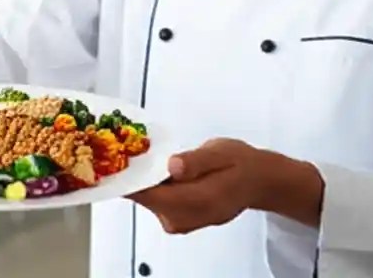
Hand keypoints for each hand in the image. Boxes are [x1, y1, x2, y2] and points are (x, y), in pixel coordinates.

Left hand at [129, 138, 323, 234]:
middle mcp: (184, 219)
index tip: (115, 158)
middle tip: (122, 148)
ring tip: (137, 154)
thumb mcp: (221, 152)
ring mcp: (179, 222)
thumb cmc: (240, 164)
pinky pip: (154, 201)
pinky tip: (151, 167)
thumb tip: (174, 166)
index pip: (149, 195)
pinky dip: (149, 184)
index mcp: (196, 202)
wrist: (258, 181)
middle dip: (131, 175)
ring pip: (146, 199)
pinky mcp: (177, 219)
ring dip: (139, 179)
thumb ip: (196, 161)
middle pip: (143, 198)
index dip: (129, 178)